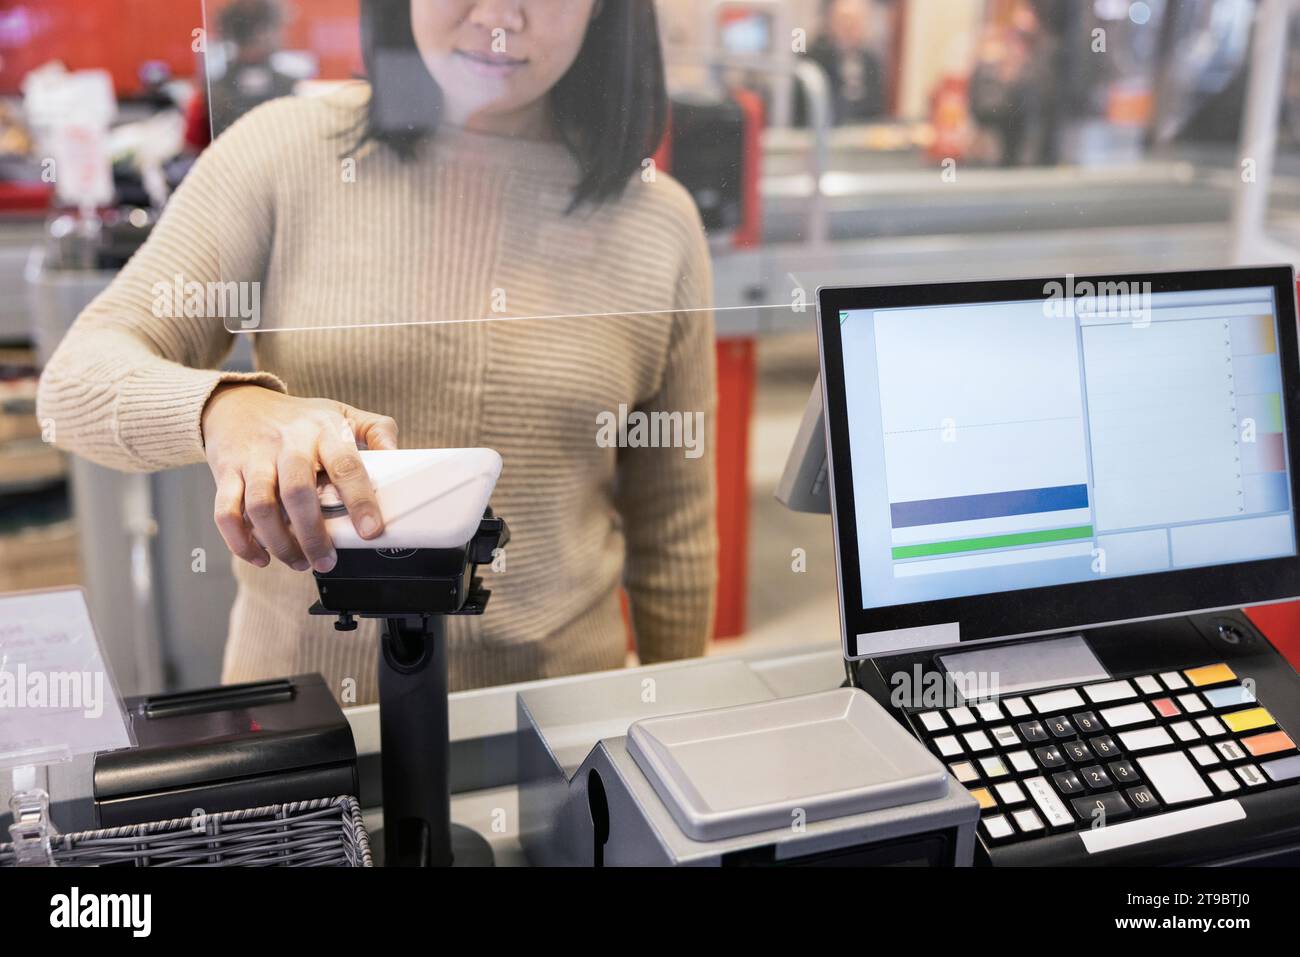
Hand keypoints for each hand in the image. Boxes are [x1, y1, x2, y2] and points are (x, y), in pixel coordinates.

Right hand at [201, 384, 397, 571]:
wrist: (238, 402)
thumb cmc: (297, 417)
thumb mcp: (341, 412)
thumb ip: (376, 430)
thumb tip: (396, 456)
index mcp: (323, 431)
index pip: (345, 466)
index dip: (359, 500)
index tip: (370, 530)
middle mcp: (287, 444)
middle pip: (298, 492)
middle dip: (313, 534)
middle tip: (326, 561)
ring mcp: (254, 459)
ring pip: (262, 506)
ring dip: (280, 543)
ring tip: (299, 562)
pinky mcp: (227, 472)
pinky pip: (226, 511)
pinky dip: (241, 541)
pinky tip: (261, 556)